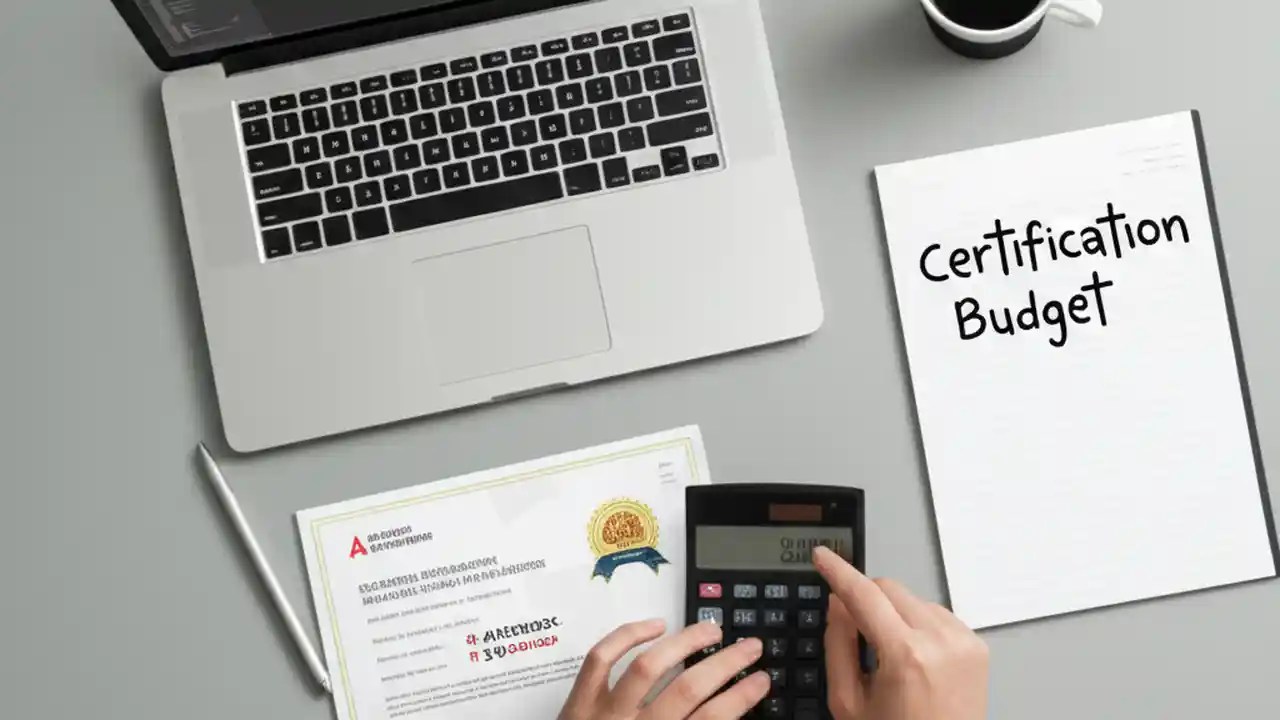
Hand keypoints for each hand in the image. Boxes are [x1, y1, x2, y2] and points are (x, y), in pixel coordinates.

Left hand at [559, 619, 769, 719]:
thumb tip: (724, 713)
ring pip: (648, 666)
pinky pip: (600, 659)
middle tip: (750, 647)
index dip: (741, 697)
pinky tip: (655, 625)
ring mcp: (605, 714)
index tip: (761, 679)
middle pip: (688, 689)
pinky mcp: (579, 702)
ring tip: (711, 629)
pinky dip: (627, 635)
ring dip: (684, 643)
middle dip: (726, 664)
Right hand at [813, 546, 988, 719]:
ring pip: (913, 598)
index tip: (824, 556)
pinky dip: (917, 625)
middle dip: (866, 600)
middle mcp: (941, 641)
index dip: (839, 571)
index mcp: (906, 655)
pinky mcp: (977, 646)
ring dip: (893, 613)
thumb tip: (838, 603)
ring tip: (889, 656)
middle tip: (856, 633)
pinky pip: (937, 614)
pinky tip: (912, 657)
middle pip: (889, 589)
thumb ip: (838, 643)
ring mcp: (964, 642)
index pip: (864, 594)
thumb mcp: (848, 700)